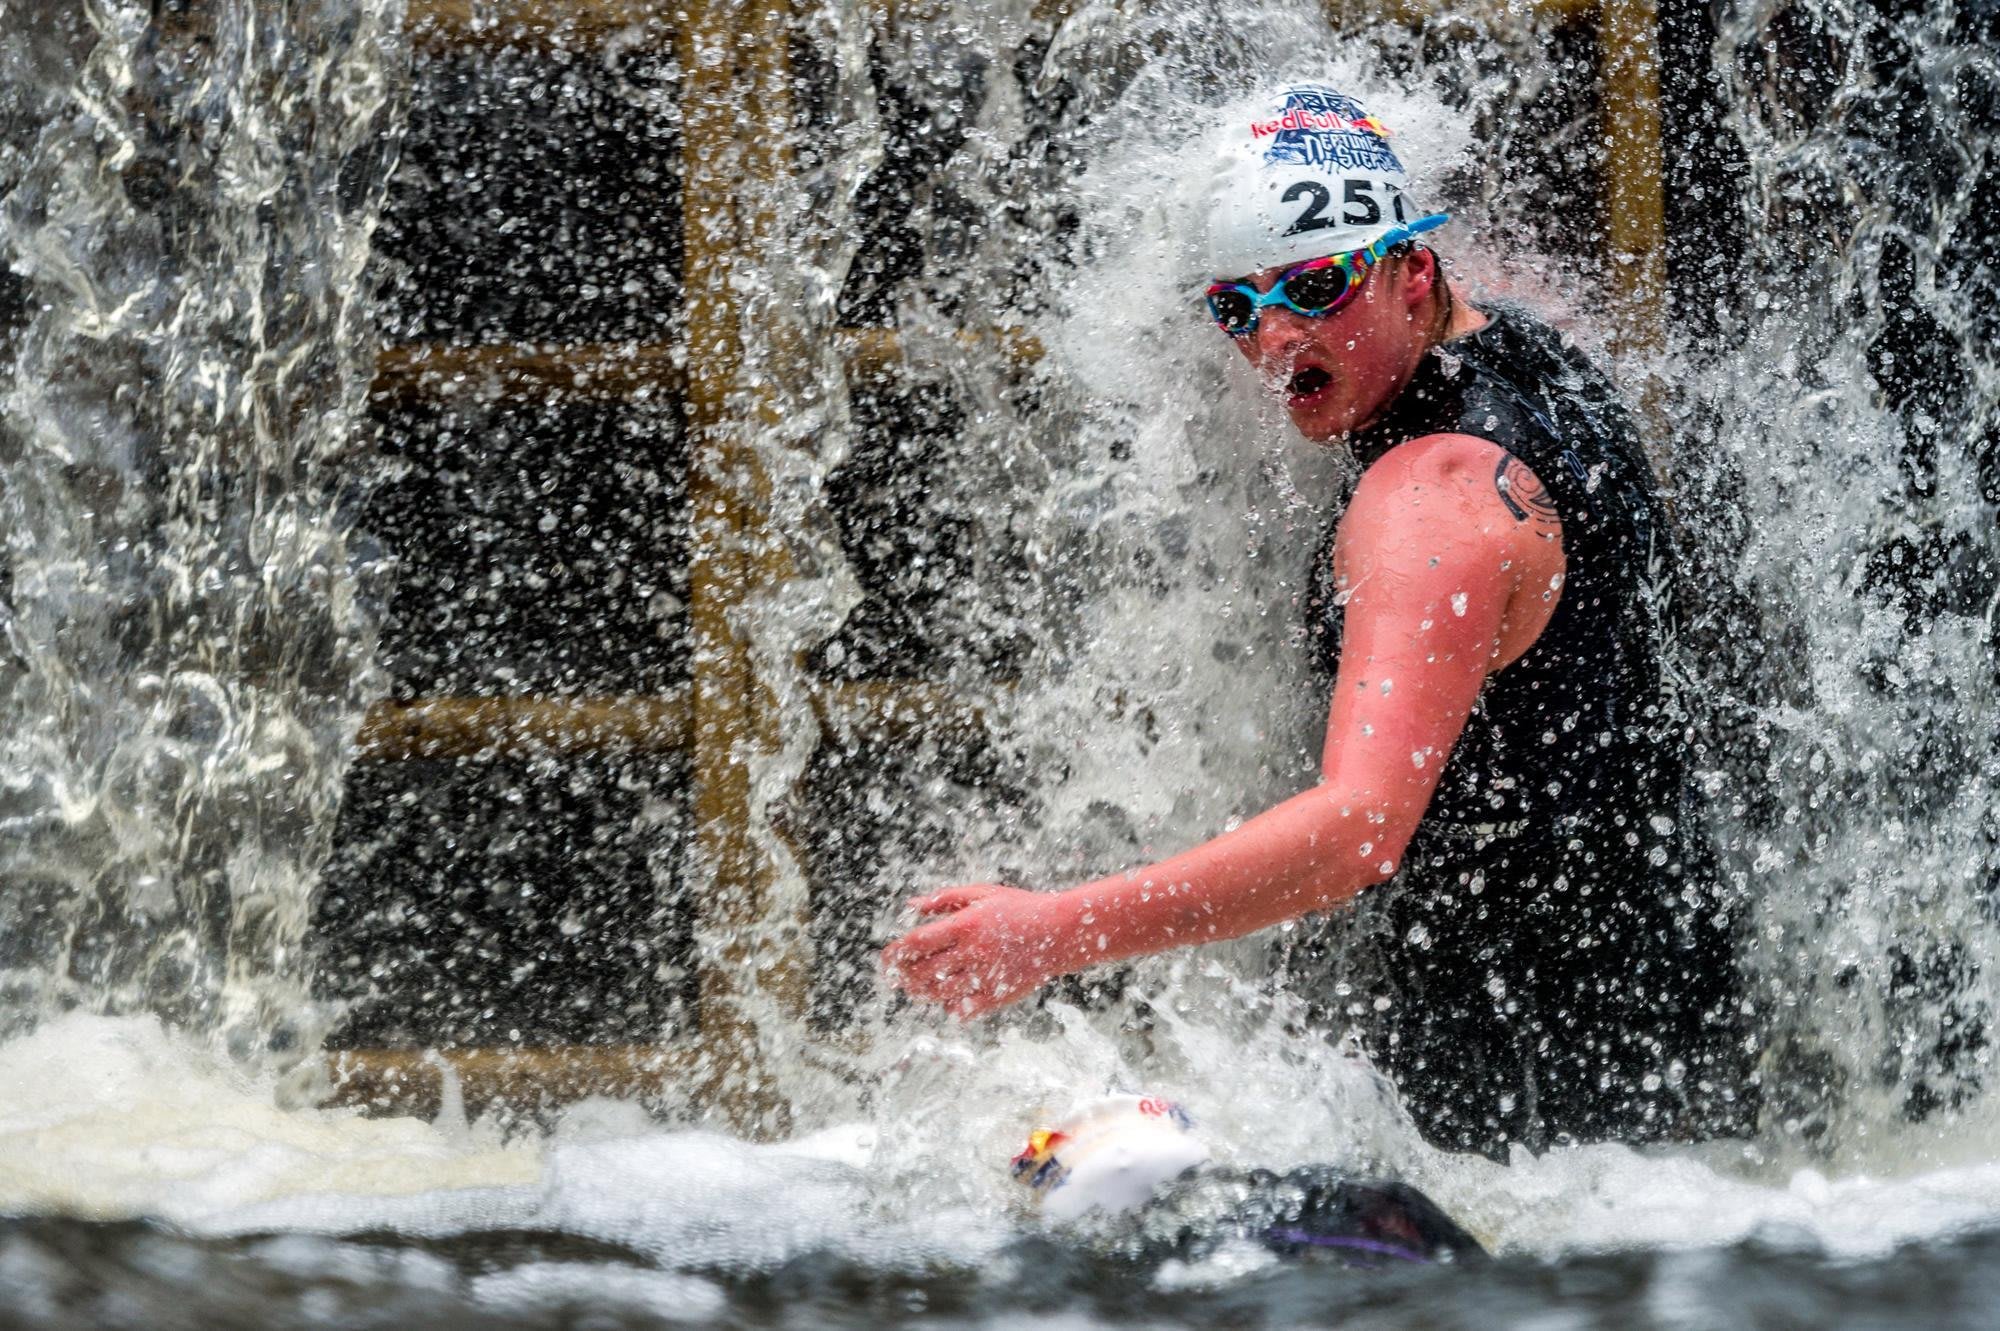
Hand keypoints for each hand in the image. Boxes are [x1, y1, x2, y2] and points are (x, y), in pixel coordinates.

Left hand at [881, 883, 1072, 1018]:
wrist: (1061, 931)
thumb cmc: (1019, 908)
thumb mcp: (982, 894)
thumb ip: (944, 899)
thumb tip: (910, 905)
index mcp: (964, 925)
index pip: (915, 944)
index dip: (894, 955)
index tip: (886, 960)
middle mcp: (972, 952)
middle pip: (922, 973)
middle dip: (903, 977)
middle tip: (897, 977)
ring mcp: (985, 976)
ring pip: (939, 994)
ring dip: (922, 992)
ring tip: (918, 987)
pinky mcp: (998, 995)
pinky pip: (963, 1011)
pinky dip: (950, 1007)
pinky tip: (949, 998)